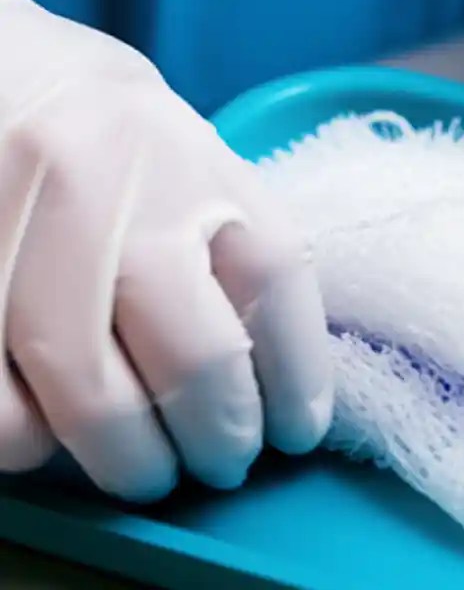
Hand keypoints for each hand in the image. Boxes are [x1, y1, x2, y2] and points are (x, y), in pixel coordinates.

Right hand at [0, 0, 332, 500]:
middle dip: (219, 438)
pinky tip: (50, 438)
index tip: (297, 431)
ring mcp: (26, 226)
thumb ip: (227, 239)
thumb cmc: (97, 125)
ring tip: (144, 473)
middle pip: (199, 357)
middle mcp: (117, 187)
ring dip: (127, 460)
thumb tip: (272, 370)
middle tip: (220, 466)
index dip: (301, 377)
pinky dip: (29, 441)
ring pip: (91, 395)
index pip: (277, 283)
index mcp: (192, 157)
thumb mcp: (184, 151)